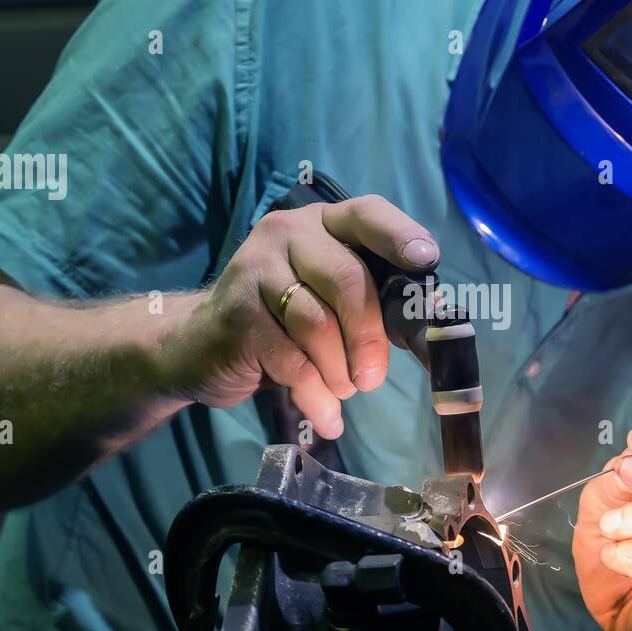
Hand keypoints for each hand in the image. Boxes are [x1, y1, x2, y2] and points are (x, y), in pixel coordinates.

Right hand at [163, 195, 438, 436]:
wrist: (200, 345)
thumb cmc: (282, 321)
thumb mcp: (329, 299)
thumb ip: (374, 301)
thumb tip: (431, 327)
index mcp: (322, 224)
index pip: (366, 215)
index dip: (399, 235)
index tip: (427, 260)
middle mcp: (288, 234)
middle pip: (347, 280)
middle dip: (369, 336)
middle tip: (373, 377)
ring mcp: (256, 270)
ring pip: (318, 324)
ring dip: (339, 371)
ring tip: (342, 390)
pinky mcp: (236, 314)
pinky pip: (291, 360)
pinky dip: (316, 395)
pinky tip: (326, 415)